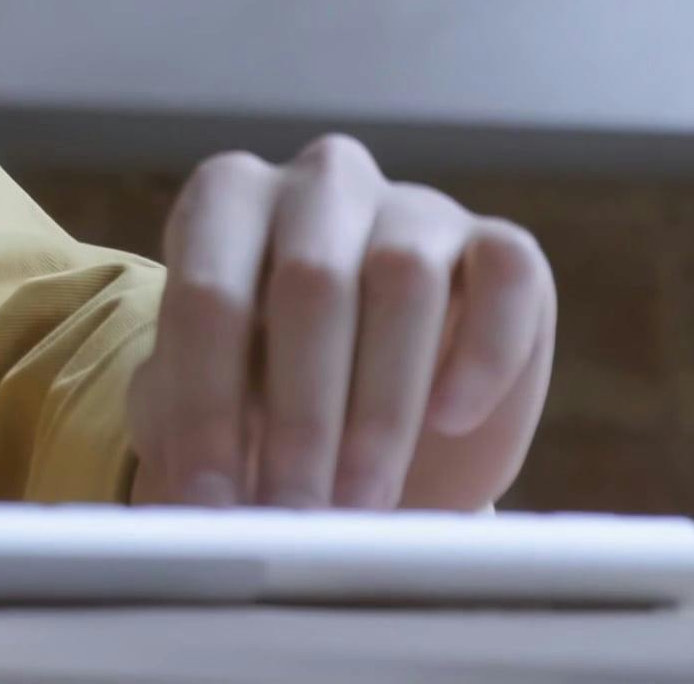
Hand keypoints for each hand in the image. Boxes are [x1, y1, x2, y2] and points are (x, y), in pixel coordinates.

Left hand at [125, 134, 552, 511]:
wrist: (373, 425)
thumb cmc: (267, 403)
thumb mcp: (210, 407)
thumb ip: (190, 428)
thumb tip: (188, 500)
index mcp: (226, 199)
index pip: (208, 296)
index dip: (206, 407)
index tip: (211, 501)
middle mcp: (319, 182)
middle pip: (310, 282)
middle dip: (300, 417)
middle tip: (296, 511)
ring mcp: (413, 205)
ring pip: (404, 279)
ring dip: (381, 407)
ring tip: (362, 499)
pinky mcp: (497, 244)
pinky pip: (505, 274)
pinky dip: (481, 354)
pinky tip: (450, 418)